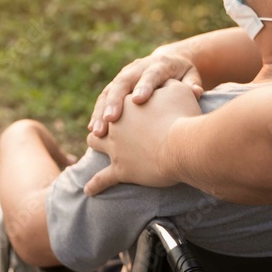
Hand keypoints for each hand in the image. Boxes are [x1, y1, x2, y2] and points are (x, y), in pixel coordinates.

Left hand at [84, 80, 200, 194]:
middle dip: (104, 120)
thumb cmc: (183, 116)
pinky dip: (96, 184)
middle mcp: (116, 123)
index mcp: (129, 102)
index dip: (124, 102)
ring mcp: (115, 146)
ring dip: (95, 141)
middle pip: (104, 117)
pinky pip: (102, 179)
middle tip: (108, 125)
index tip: (129, 105)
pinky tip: (89, 190)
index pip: (123, 99)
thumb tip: (168, 82)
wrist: (181, 144)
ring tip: (94, 147)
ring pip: (95, 141)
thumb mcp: (179, 90)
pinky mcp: (120, 170)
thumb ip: (170, 85)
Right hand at [88, 47, 203, 136]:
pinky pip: (104, 98)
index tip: (138, 101)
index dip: (144, 86)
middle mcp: (137, 68)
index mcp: (159, 64)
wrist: (169, 61)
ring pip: (109, 91)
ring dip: (101, 111)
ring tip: (97, 131)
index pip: (150, 75)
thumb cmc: (183, 75)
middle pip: (123, 82)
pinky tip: (93, 129)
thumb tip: (195, 91)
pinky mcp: (116, 85)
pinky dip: (97, 113)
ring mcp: (124, 76)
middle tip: (110, 120)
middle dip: (115, 101)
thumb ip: (191, 84)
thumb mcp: (190, 76)